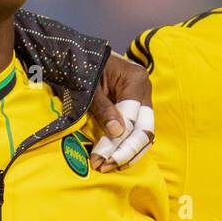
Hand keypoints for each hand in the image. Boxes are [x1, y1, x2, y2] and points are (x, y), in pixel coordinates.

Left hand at [89, 54, 154, 171]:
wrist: (77, 53)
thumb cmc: (80, 67)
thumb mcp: (88, 88)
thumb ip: (103, 109)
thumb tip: (118, 133)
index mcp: (135, 80)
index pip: (131, 119)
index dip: (116, 142)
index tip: (99, 158)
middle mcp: (144, 89)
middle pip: (144, 129)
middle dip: (125, 152)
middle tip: (105, 166)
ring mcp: (142, 97)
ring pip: (144, 133)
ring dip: (128, 153)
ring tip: (107, 166)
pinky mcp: (135, 106)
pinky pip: (137, 129)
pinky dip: (128, 145)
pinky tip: (116, 158)